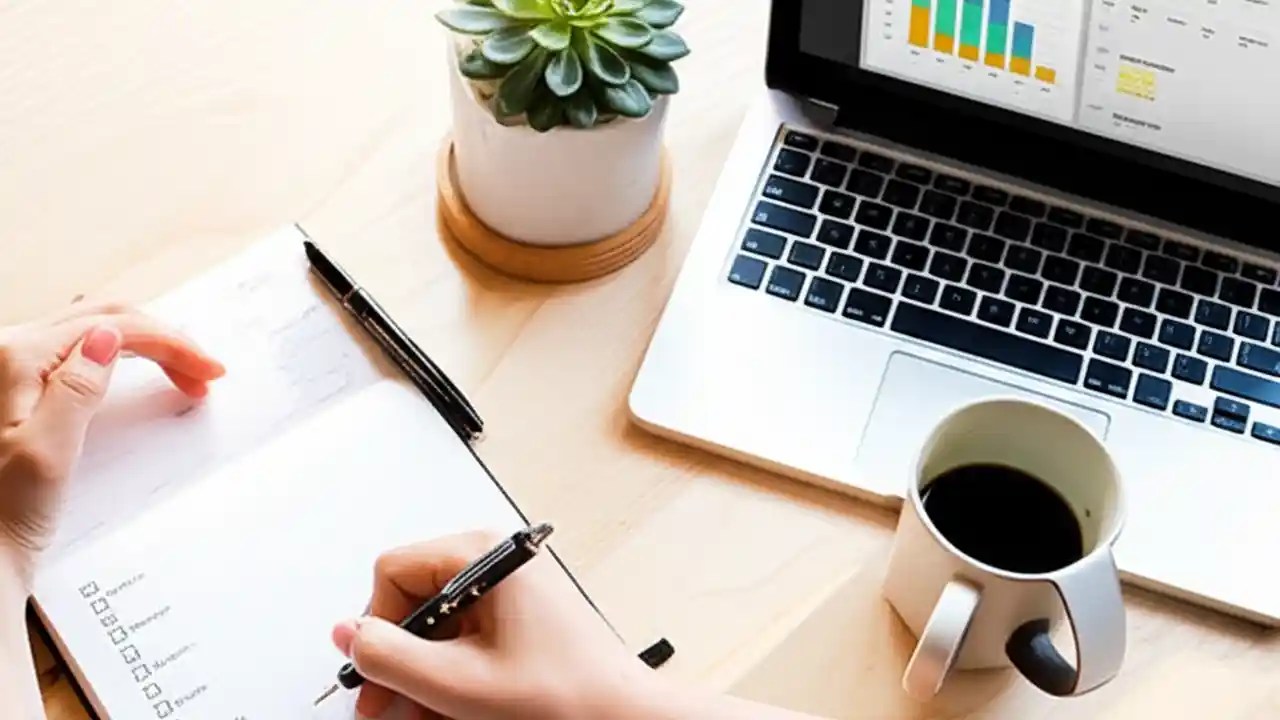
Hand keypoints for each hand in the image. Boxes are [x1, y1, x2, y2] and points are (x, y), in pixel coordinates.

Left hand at [0, 302, 224, 581]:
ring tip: (184, 374)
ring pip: (97, 332)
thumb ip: (75, 388)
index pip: (112, 326)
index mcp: (15, 356)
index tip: (208, 370)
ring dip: (146, 346)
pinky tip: (140, 370)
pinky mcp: (24, 387)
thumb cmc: (4, 514)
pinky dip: (122, 356)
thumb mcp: (45, 453)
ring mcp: (15, 367)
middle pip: (106, 319)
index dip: (168, 343)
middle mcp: (10, 351)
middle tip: (205, 371)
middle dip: (163, 340)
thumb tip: (107, 337)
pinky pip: (81, 351)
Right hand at [332, 532, 668, 719]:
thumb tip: (348, 633)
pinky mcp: (521, 612)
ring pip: (438, 623)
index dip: (376, 627)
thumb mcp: (458, 682)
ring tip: (423, 714)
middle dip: (398, 658)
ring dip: (422, 673)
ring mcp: (511, 586)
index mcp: (486, 557)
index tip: (374, 674)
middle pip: (414, 597)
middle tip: (385, 703)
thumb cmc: (567, 694)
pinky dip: (452, 671)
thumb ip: (390, 656)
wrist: (624, 717)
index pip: (394, 571)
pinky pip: (467, 635)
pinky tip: (450, 708)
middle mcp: (498, 561)